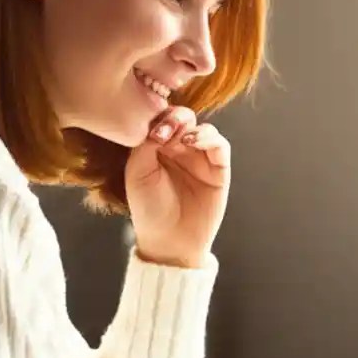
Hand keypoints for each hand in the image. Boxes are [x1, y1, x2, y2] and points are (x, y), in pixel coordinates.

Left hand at [125, 106, 230, 267]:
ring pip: (202, 127)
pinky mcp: (219, 168)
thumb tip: (159, 124)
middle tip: (165, 128)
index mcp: (157, 147)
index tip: (151, 128)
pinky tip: (193, 142)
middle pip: (182, 118)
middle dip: (174, 118)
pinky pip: (219, 145)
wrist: (170, 240)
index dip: (157, 116)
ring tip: (180, 138)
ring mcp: (200, 157)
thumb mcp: (137, 173)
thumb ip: (145, 145)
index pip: (160, 119)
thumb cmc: (149, 209)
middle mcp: (179, 149)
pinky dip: (209, 138)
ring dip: (191, 127)